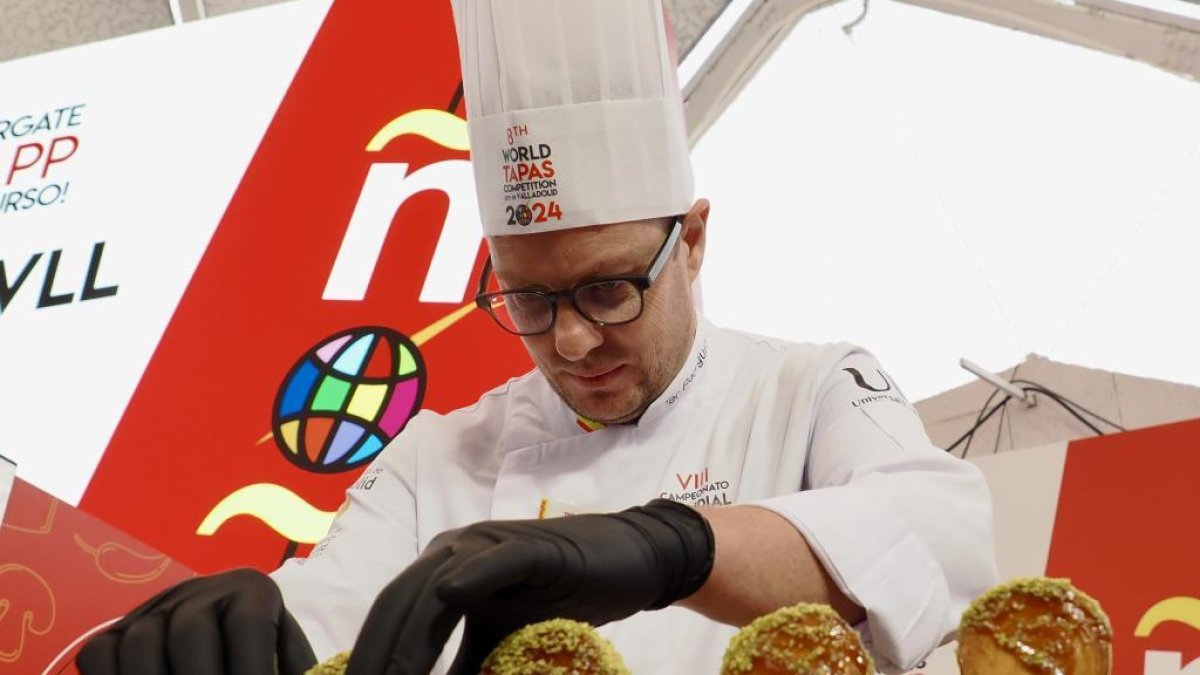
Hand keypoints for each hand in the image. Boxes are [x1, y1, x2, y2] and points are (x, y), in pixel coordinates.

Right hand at [77, 568, 315, 674]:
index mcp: (252, 590)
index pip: (249, 627)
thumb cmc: (269, 662)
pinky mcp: (116, 632)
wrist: (230, 643)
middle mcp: (199, 590)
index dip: (252, 671)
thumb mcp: (288, 661)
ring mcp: (153, 607)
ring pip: (140, 644)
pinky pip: (99, 654)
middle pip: (191, 633)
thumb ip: (293, 671)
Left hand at [345, 499, 713, 674]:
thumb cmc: (561, 597)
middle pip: (400, 604)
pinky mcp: (533, 547)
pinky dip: (471, 578)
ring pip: (436, 588)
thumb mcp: (501, 642)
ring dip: (411, 640)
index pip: (391, 616)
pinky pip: (496, 562)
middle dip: (378, 656)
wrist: (629, 560)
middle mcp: (454, 548)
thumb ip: (465, 668)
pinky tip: (450, 595)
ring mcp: (490, 542)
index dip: (369, 657)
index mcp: (440, 568)